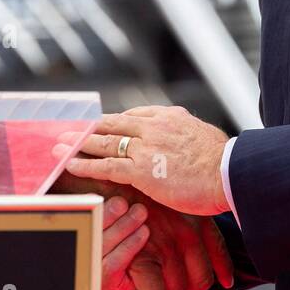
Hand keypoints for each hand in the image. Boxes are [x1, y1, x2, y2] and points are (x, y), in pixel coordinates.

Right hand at [51, 173, 234, 289]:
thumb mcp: (169, 193)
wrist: (105, 178)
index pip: (217, 249)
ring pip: (178, 288)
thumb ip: (186, 210)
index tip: (224, 282)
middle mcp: (185, 233)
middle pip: (201, 278)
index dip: (223, 270)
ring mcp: (164, 246)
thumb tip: (201, 231)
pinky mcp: (141, 258)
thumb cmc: (136, 184)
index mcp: (196, 216)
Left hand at [54, 106, 230, 215]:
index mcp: (170, 116)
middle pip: (112, 124)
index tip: (101, 124)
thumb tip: (186, 141)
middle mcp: (153, 127)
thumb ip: (187, 135)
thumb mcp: (204, 136)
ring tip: (59, 144)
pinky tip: (69, 164)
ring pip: (104, 142)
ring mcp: (144, 147)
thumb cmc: (225, 163)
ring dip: (78, 143)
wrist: (230, 173)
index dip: (114, 122)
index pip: (134, 116)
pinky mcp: (140, 170)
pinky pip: (105, 166)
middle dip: (88, 127)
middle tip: (69, 128)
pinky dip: (84, 164)